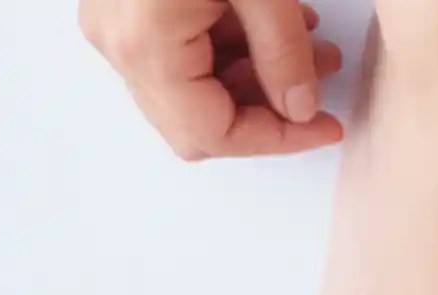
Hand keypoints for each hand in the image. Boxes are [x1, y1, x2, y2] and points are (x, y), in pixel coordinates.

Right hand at [79, 0, 343, 159]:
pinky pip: (174, 55)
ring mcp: (111, 27)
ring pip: (187, 90)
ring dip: (251, 79)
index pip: (216, 133)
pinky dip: (224, 51)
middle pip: (196, 122)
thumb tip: (301, 109)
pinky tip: (268, 24)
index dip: (278, 138)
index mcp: (147, 46)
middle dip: (267, 110)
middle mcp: (116, 45)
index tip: (326, 126)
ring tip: (310, 47)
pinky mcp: (119, 8)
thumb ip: (285, 51)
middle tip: (321, 86)